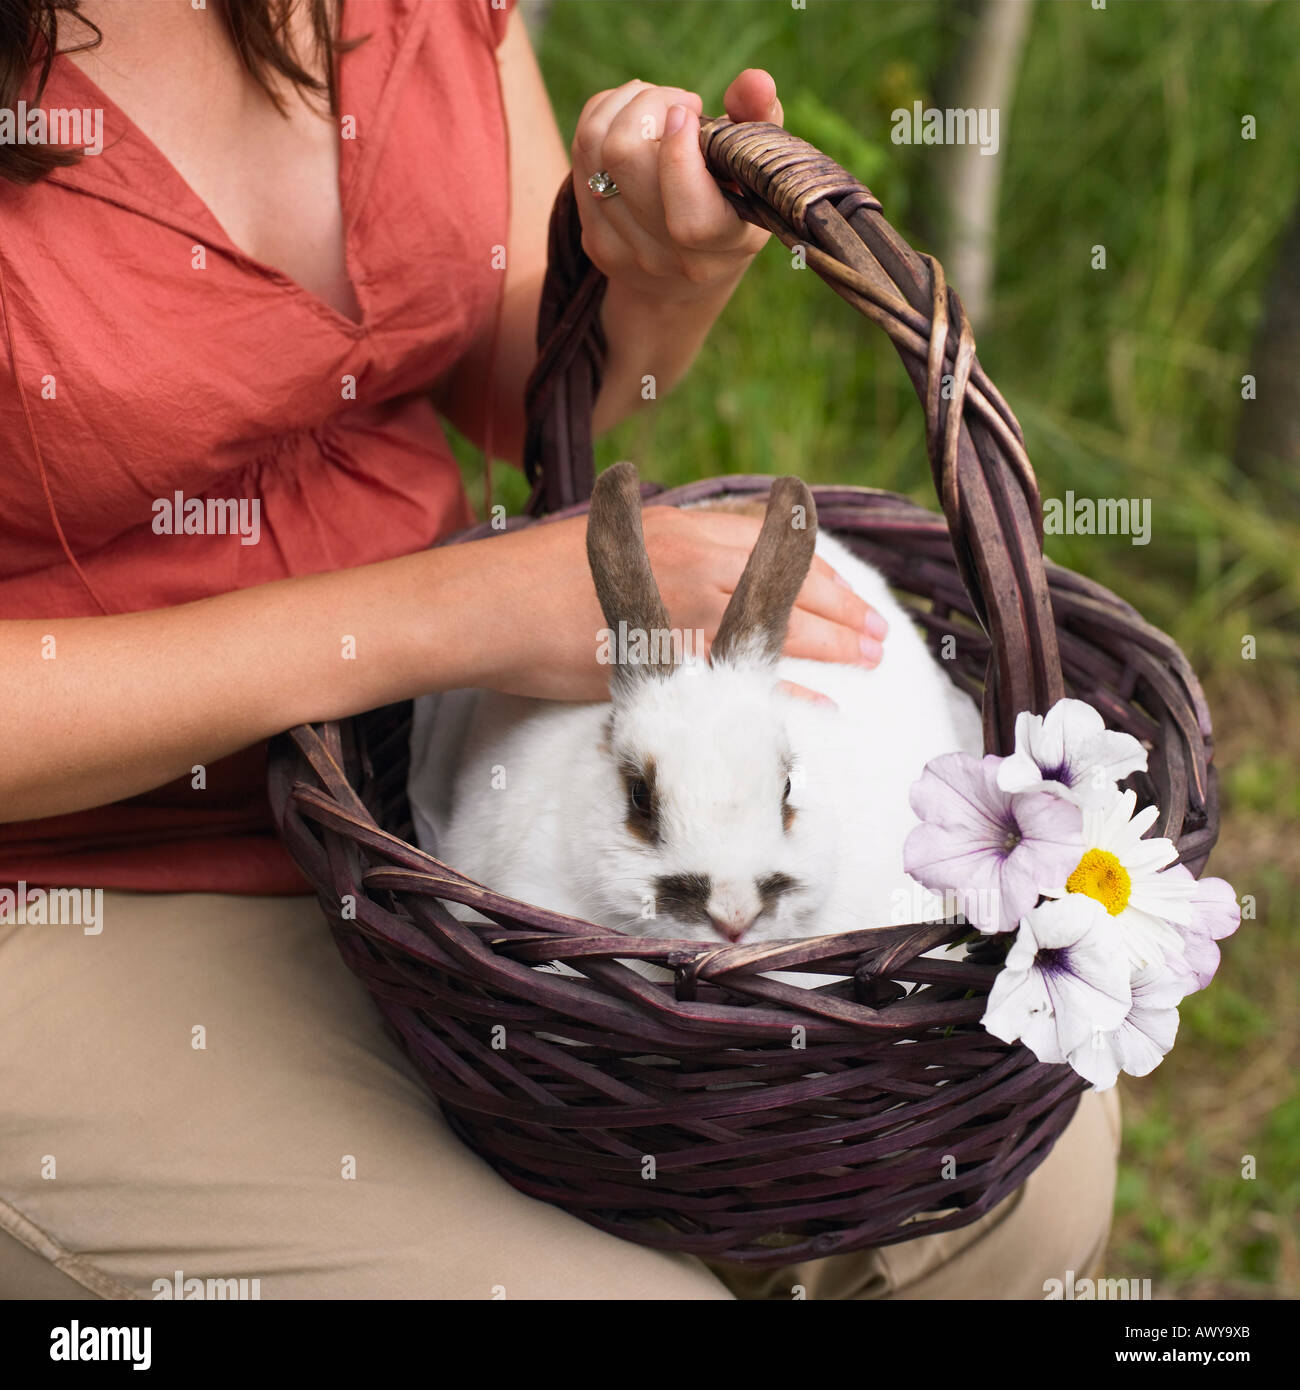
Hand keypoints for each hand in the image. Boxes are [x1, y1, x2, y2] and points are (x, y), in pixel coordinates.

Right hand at [464, 505, 888, 702]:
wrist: (486, 604)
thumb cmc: (537, 578)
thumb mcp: (611, 546)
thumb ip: (662, 557)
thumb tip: (702, 578)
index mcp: (678, 525)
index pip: (770, 541)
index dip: (818, 568)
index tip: (846, 590)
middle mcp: (690, 556)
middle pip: (789, 578)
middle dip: (843, 606)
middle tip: (878, 633)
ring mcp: (680, 604)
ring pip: (779, 622)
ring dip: (833, 642)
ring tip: (871, 659)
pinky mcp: (666, 654)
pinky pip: (740, 673)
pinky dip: (785, 691)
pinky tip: (819, 706)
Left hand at [571, 69, 784, 305]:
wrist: (684, 279)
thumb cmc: (733, 205)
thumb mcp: (758, 170)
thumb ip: (761, 121)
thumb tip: (755, 82)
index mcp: (724, 245)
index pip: (690, 219)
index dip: (680, 157)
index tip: (690, 115)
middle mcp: (670, 258)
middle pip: (625, 159)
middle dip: (648, 105)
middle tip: (677, 105)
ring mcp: (626, 253)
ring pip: (596, 147)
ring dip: (624, 104)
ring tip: (655, 107)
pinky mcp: (594, 240)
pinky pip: (580, 154)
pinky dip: (603, 118)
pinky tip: (632, 121)